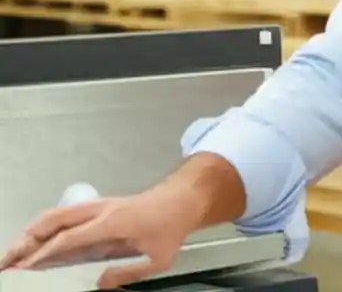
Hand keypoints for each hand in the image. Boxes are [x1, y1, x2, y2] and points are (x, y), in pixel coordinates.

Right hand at [0, 184, 202, 288]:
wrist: (182, 199)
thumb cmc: (171, 228)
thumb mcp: (158, 258)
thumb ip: (127, 272)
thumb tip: (98, 283)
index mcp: (112, 222)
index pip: (69, 238)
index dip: (44, 253)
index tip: (25, 268)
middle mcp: (98, 210)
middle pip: (52, 221)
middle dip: (25, 242)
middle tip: (6, 262)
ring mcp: (96, 205)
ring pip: (54, 215)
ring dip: (29, 233)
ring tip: (12, 255)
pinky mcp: (96, 207)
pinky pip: (63, 215)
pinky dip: (42, 228)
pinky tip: (33, 243)